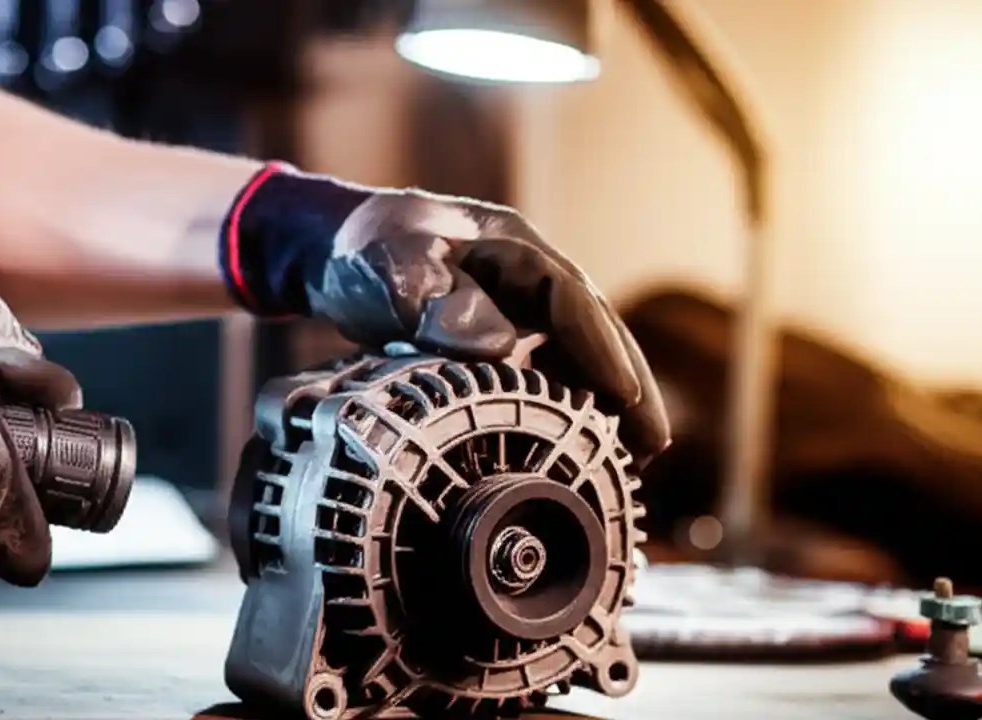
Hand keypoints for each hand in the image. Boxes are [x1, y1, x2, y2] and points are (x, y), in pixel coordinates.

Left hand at [221, 164, 669, 466]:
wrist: (327, 250)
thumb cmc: (362, 251)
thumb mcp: (394, 267)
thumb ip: (439, 300)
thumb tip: (499, 345)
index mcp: (512, 249)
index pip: (572, 301)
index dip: (601, 350)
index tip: (624, 398)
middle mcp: (523, 277)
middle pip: (591, 330)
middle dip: (626, 383)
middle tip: (654, 442)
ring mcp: (511, 305)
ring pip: (572, 353)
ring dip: (601, 399)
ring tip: (630, 454)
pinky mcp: (492, 333)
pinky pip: (540, 368)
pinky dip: (561, 402)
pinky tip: (571, 440)